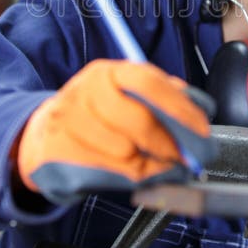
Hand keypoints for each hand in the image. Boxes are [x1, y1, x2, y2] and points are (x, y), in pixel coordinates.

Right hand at [17, 59, 216, 204]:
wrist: (47, 131)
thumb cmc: (97, 112)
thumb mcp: (124, 92)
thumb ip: (160, 95)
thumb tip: (197, 109)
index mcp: (109, 72)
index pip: (149, 82)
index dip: (179, 108)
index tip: (200, 130)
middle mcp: (88, 91)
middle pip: (138, 121)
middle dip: (168, 144)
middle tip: (183, 157)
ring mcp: (72, 120)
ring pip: (125, 150)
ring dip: (149, 163)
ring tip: (155, 163)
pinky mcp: (62, 149)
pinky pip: (109, 170)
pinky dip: (131, 175)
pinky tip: (137, 170)